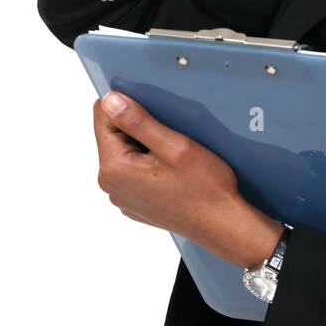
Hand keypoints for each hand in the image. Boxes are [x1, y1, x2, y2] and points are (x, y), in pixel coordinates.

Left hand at [92, 91, 283, 268]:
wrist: (222, 225)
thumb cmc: (205, 189)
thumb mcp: (174, 145)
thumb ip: (137, 121)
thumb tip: (110, 101)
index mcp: (115, 168)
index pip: (103, 119)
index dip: (127, 107)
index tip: (152, 112)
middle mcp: (111, 185)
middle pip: (113, 137)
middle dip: (138, 129)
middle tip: (170, 138)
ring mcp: (123, 197)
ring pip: (125, 154)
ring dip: (145, 147)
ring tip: (174, 157)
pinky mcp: (135, 203)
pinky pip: (134, 173)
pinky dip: (149, 165)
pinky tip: (173, 172)